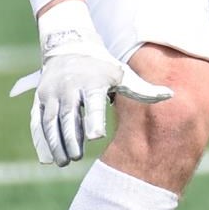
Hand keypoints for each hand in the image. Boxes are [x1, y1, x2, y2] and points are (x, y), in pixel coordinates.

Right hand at [22, 1, 170, 166]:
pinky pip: (37, 122)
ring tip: (65, 162)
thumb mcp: (124, 75)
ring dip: (56, 143)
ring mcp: (51, 93)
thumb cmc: (103, 68)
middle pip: (68, 115)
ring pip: (50, 121)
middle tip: (77, 158)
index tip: (96, 137)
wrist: (71, 47)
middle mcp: (69, 87)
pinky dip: (41, 140)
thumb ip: (144, 90)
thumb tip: (171, 96)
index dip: (93, 118)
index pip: (92, 102)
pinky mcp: (39, 99)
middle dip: (71, 138)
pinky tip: (49, 159)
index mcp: (92, 82)